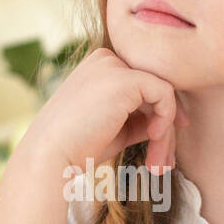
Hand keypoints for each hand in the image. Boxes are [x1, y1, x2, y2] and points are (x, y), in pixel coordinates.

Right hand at [16, 46, 186, 174]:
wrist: (52, 154)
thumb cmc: (77, 146)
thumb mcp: (115, 128)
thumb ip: (140, 118)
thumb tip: (171, 121)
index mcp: (100, 67)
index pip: (143, 85)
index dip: (159, 114)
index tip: (162, 143)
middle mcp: (106, 59)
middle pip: (155, 88)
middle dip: (166, 128)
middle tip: (163, 163)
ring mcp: (115, 66)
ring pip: (163, 94)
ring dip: (167, 133)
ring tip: (159, 164)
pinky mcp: (126, 79)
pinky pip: (165, 93)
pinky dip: (167, 119)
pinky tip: (154, 137)